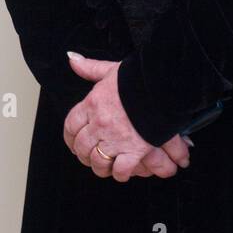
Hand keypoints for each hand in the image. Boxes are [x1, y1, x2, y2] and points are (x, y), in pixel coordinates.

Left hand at [63, 51, 190, 182]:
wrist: (161, 86)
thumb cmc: (137, 77)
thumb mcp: (110, 69)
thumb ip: (90, 68)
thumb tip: (72, 59)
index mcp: (92, 104)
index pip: (71, 126)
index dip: (70, 137)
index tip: (74, 141)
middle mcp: (100, 124)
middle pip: (82, 147)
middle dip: (84, 154)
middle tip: (89, 156)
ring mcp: (115, 139)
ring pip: (98, 161)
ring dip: (100, 166)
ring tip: (105, 166)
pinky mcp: (134, 150)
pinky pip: (120, 170)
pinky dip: (120, 174)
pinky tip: (122, 171)